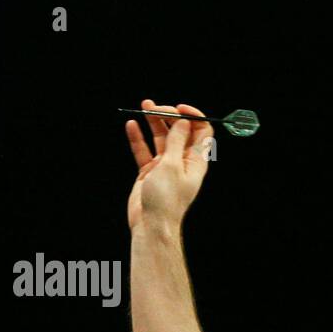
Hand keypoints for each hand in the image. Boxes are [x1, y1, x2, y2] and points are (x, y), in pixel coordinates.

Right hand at [125, 99, 213, 230]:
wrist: (151, 224)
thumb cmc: (165, 199)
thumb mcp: (172, 165)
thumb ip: (176, 142)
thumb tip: (184, 122)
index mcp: (195, 160)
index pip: (201, 131)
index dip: (192, 116)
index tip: (178, 108)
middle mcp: (182, 161)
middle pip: (179, 131)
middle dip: (168, 116)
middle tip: (153, 107)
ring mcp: (166, 166)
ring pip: (161, 138)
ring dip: (153, 122)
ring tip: (143, 107)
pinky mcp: (150, 171)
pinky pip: (144, 150)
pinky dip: (138, 138)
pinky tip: (131, 126)